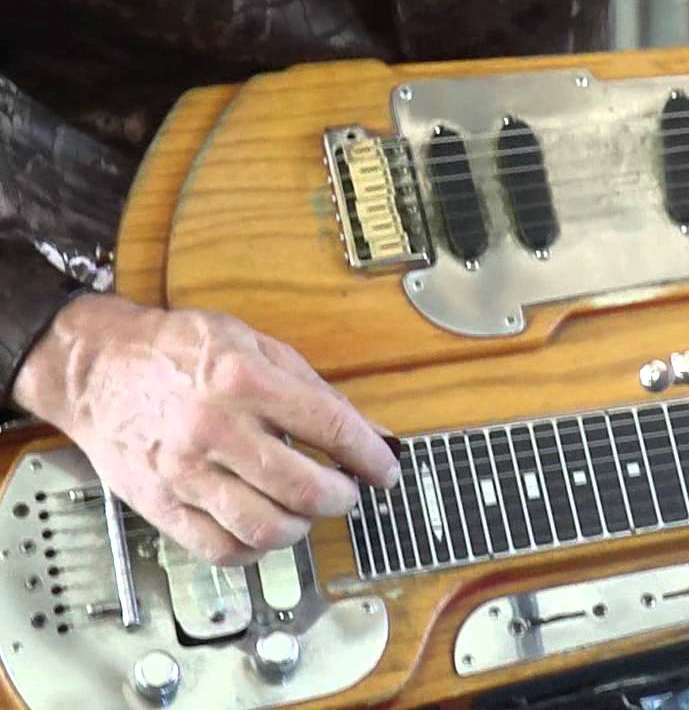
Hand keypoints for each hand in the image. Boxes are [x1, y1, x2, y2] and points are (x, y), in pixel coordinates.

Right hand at [13, 294, 398, 564]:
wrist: (95, 367)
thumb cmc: (177, 351)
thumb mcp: (255, 345)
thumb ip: (317, 391)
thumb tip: (373, 431)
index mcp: (244, 380)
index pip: (332, 429)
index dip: (370, 456)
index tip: (385, 469)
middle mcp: (214, 429)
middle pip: (305, 488)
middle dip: (342, 497)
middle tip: (347, 492)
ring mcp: (185, 473)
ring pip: (267, 529)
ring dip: (303, 527)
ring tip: (306, 512)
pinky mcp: (161, 505)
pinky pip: (222, 550)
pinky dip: (256, 550)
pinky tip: (266, 529)